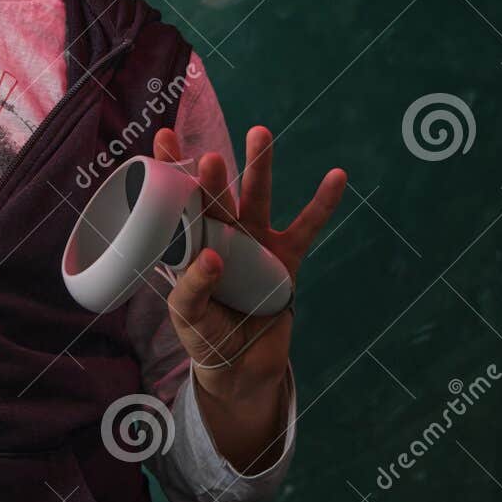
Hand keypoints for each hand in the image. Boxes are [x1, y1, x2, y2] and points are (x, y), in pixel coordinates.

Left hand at [153, 125, 346, 406]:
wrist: (241, 368)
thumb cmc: (205, 336)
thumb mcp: (188, 316)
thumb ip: (194, 288)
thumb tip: (213, 257)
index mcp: (191, 243)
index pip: (177, 201)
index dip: (170, 169)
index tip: (164, 136)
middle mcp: (222, 235)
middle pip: (217, 196)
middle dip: (214, 176)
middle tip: (211, 157)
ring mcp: (255, 244)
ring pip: (258, 198)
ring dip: (259, 167)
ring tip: (259, 133)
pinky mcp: (286, 259)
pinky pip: (307, 227)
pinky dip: (322, 203)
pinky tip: (337, 177)